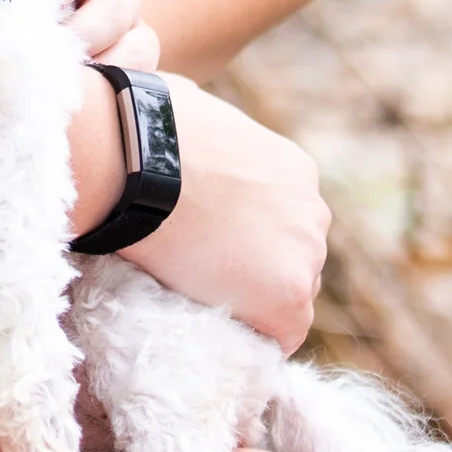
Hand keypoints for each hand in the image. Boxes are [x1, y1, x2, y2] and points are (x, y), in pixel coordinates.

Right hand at [115, 79, 329, 353]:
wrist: (137, 159)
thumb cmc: (144, 129)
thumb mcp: (191, 115)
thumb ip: (204, 140)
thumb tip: (165, 111)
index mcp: (294, 171)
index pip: (283, 223)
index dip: (248, 241)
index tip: (212, 246)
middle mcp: (313, 211)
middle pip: (293, 259)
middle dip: (254, 270)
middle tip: (202, 274)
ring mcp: (305, 254)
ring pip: (288, 298)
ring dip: (252, 303)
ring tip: (201, 300)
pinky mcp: (287, 297)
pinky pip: (279, 337)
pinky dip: (254, 340)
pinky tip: (218, 332)